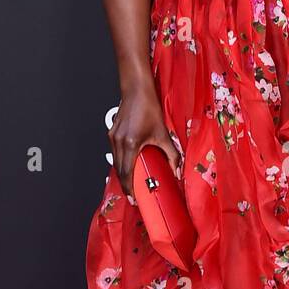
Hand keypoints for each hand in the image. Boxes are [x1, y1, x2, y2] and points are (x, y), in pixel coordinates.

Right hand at [108, 82, 181, 201]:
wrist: (136, 90)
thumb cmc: (148, 107)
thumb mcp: (163, 133)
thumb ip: (172, 155)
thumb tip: (177, 171)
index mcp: (130, 144)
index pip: (126, 173)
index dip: (129, 188)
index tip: (134, 198)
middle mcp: (118, 141)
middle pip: (119, 170)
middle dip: (126, 184)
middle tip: (134, 194)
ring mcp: (112, 137)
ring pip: (115, 162)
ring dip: (123, 173)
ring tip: (132, 182)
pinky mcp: (112, 133)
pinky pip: (115, 153)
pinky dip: (121, 162)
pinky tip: (129, 165)